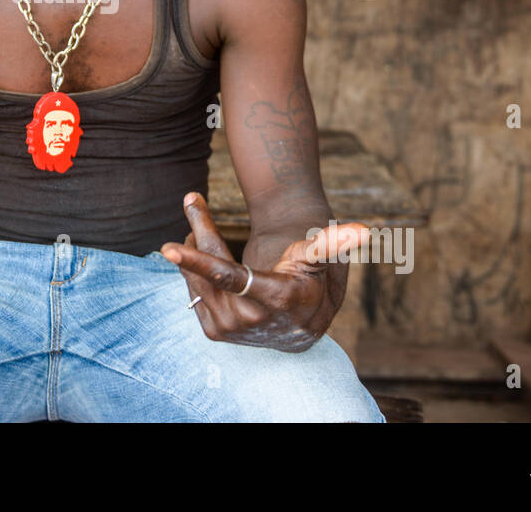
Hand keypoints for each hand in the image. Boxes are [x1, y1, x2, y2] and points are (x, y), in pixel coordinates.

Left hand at [160, 192, 370, 351]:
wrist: (300, 323)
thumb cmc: (310, 280)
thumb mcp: (318, 259)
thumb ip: (332, 242)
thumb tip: (363, 230)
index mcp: (275, 299)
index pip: (228, 277)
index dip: (197, 260)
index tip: (166, 247)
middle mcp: (249, 319)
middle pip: (211, 267)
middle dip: (201, 229)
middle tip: (193, 199)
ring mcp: (230, 329)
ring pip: (197, 278)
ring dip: (194, 247)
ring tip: (201, 222)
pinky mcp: (215, 331)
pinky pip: (194, 291)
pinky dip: (194, 268)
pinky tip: (203, 254)